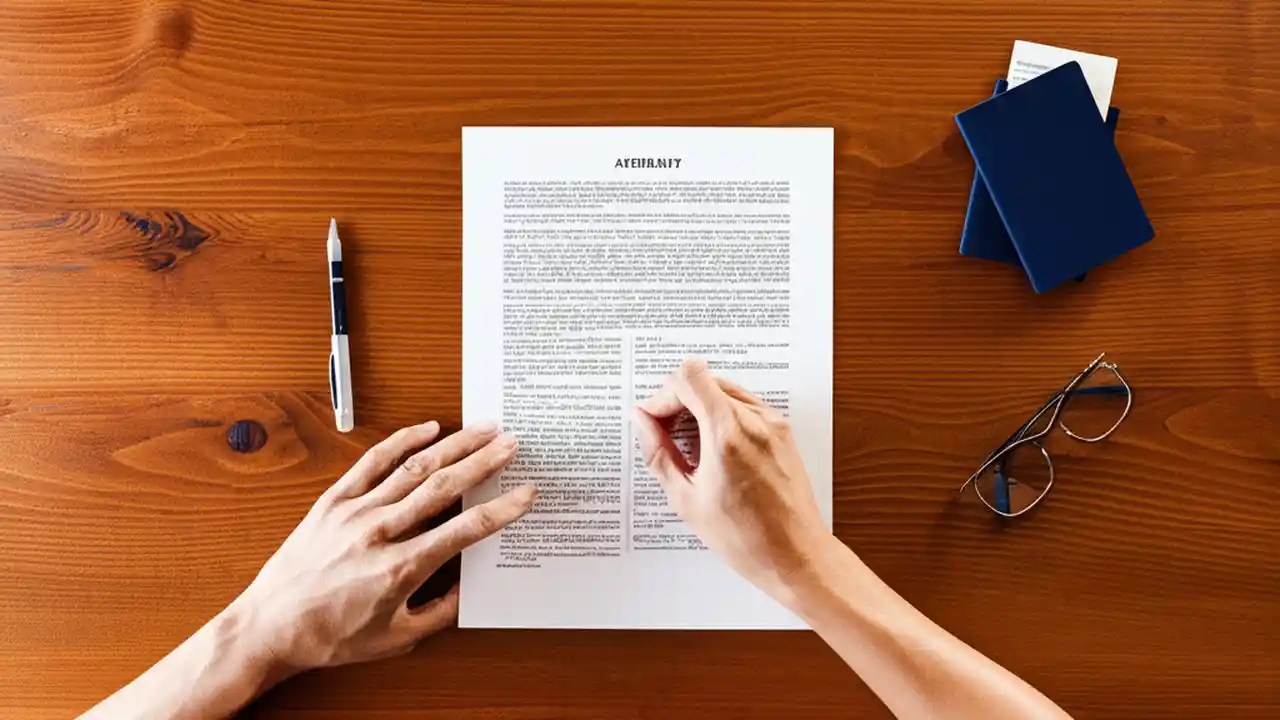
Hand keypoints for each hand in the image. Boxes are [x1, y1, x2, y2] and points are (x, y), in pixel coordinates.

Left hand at [230, 420, 533, 674]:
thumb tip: (471, 586)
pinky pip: (372, 462)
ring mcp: (354, 513)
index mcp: (399, 569)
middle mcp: (378, 534)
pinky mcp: (333, 501)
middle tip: (511, 444)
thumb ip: (441, 612)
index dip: (501, 510)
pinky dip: (402, 441)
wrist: (270, 626)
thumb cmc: (331, 636)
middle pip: (443, 487)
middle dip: (483, 462)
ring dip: (453, 445)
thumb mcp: (397, 638)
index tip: (525, 494)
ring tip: (482, 429)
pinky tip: (429, 428)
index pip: (464, 530)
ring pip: (413, 468)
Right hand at [633, 360, 831, 597]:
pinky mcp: (782, 431)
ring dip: (700, 407)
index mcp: (726, 435)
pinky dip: (722, 416)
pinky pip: (745, 405)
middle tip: (665, 433)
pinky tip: (715, 450)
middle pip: (705, 380)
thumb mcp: (686, 499)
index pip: (690, 377)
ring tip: (690, 446)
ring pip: (724, 389)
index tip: (654, 418)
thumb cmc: (745, 538)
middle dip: (678, 400)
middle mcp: (754, 420)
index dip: (664, 393)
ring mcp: (772, 423)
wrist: (795, 555)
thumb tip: (642, 421)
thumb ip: (658, 453)